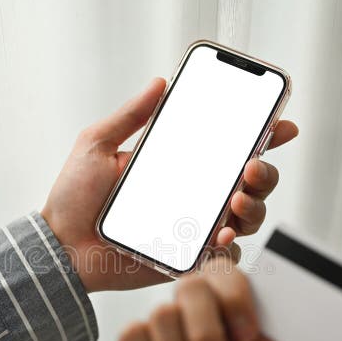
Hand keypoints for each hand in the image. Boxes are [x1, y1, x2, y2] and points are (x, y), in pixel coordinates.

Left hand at [41, 78, 297, 291]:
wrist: (60, 247)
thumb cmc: (74, 199)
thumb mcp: (97, 146)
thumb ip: (129, 116)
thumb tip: (159, 82)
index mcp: (178, 165)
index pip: (228, 147)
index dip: (261, 136)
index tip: (280, 125)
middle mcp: (193, 196)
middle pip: (250, 183)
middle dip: (264, 173)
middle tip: (250, 168)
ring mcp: (193, 227)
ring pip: (247, 217)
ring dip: (253, 207)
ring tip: (235, 202)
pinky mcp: (188, 258)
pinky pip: (224, 256)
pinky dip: (230, 247)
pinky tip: (219, 237)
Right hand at [110, 258, 300, 340]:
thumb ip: (272, 322)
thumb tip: (254, 286)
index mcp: (233, 325)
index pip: (226, 276)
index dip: (234, 297)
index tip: (245, 337)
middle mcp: (196, 328)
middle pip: (192, 285)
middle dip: (208, 334)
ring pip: (162, 315)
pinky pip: (134, 335)